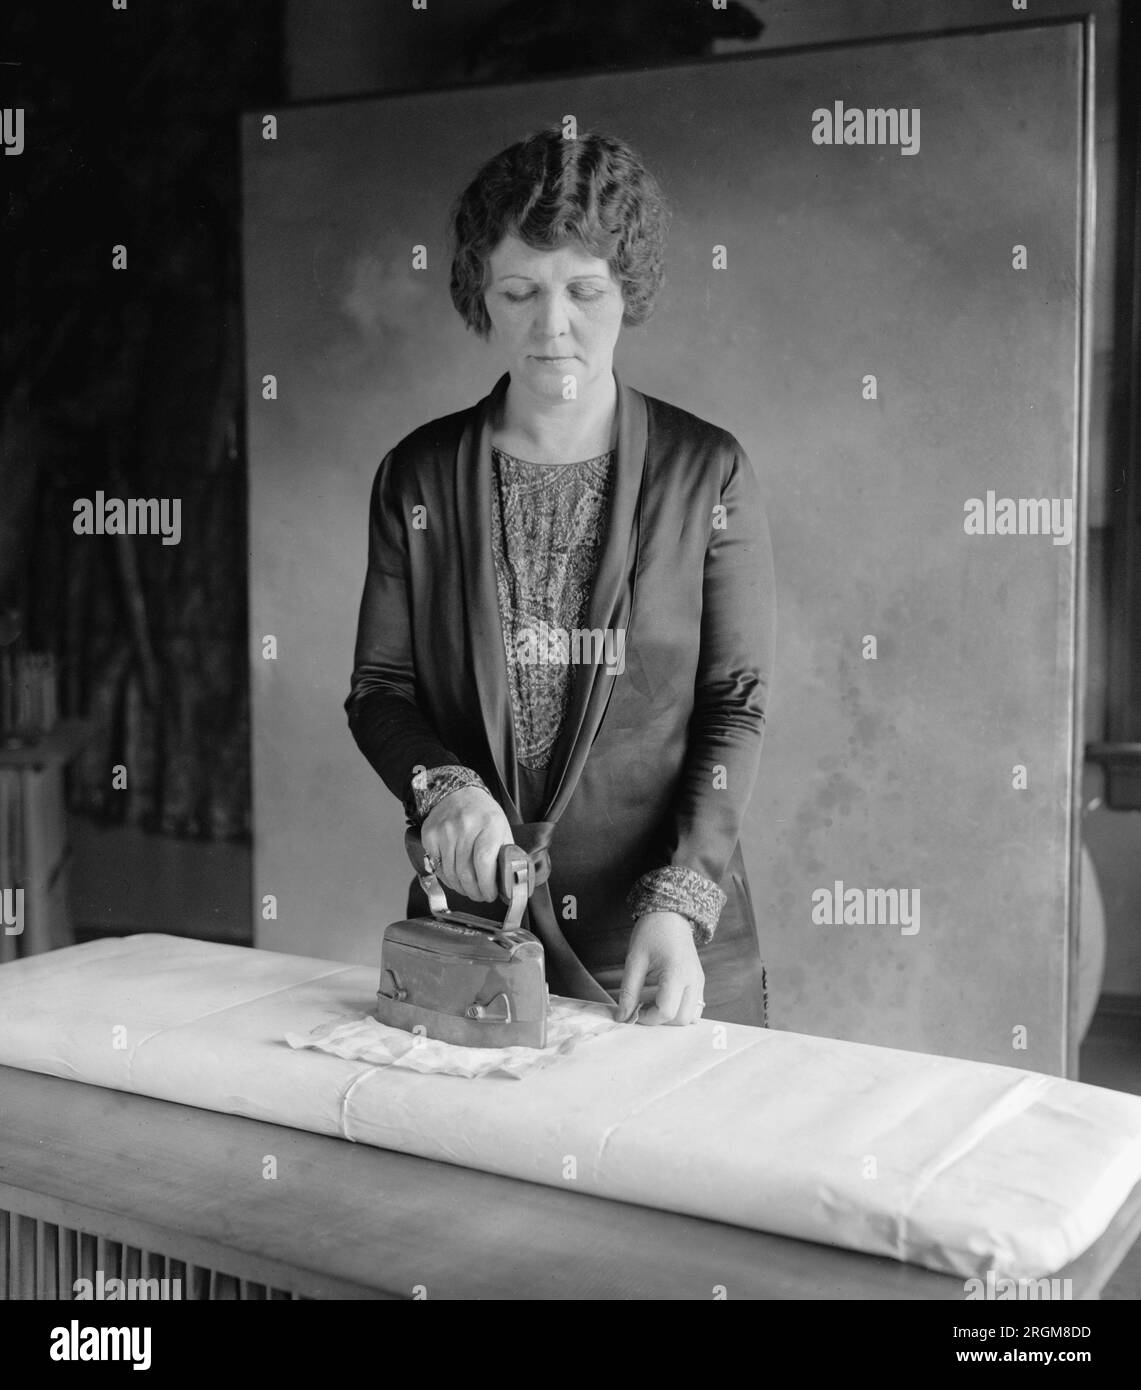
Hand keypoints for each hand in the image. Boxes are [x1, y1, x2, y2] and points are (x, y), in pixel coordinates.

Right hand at [420, 785, 513, 902]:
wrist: (456, 793)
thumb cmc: (483, 814)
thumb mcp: (502, 829)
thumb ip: (506, 855)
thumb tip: (509, 884)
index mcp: (489, 825)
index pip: (484, 862)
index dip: (487, 884)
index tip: (491, 894)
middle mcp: (465, 827)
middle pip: (466, 872)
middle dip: (475, 891)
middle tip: (481, 896)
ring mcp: (445, 831)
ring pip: (451, 874)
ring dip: (461, 888)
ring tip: (470, 889)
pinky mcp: (430, 836)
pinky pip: (438, 867)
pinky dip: (447, 878)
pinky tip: (456, 877)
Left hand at [616, 911, 705, 1025]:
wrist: (670, 914)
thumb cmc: (651, 932)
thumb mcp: (634, 960)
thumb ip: (628, 992)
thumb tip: (622, 1017)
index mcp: (677, 973)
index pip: (666, 1011)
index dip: (647, 1018)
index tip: (633, 1012)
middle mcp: (694, 980)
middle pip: (682, 1019)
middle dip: (660, 1021)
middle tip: (642, 1008)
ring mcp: (699, 981)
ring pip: (691, 1017)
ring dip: (671, 1017)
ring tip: (652, 1003)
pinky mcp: (700, 981)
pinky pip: (694, 1006)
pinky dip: (679, 1010)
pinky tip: (662, 998)